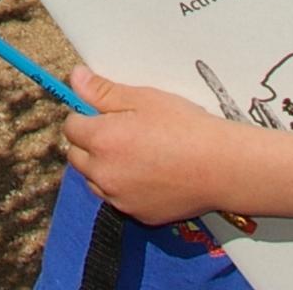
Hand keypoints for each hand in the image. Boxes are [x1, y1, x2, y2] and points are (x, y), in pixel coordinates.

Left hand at [63, 70, 239, 225]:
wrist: (222, 167)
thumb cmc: (184, 127)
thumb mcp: (142, 99)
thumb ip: (102, 91)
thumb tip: (75, 78)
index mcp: (101, 140)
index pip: (71, 128)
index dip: (84, 117)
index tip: (103, 114)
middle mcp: (104, 174)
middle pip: (77, 157)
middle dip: (89, 143)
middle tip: (119, 132)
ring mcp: (120, 198)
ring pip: (95, 181)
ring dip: (103, 168)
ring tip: (134, 154)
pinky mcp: (138, 215)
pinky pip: (118, 199)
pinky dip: (124, 188)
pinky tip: (148, 175)